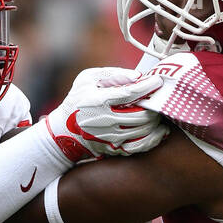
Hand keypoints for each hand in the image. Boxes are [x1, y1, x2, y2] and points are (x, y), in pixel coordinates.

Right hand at [45, 67, 167, 163]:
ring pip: (144, 129)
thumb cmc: (77, 100)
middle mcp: (105, 121)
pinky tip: (160, 130)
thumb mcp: (87, 78)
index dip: (148, 86)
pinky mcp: (114, 149)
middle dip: (155, 104)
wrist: (62, 133)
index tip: (158, 80)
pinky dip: (154, 138)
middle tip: (159, 96)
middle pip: (141, 113)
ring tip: (158, 110)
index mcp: (98, 101)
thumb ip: (113, 74)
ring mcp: (110, 138)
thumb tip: (138, 76)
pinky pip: (140, 146)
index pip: (130, 93)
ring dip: (156, 119)